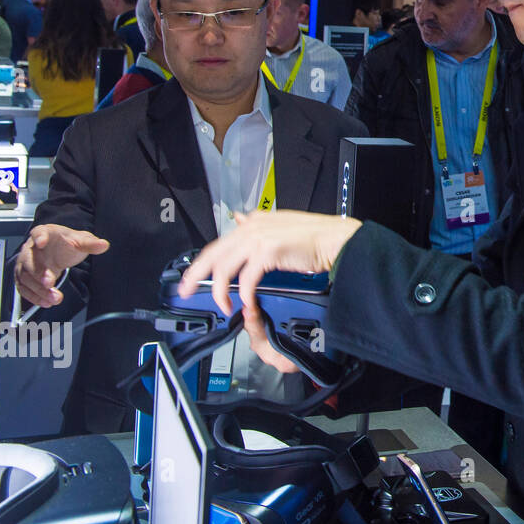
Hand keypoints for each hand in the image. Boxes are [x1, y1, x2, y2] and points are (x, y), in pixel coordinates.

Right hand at [15, 224, 109, 306]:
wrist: (58, 251)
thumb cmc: (66, 243)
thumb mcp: (81, 241)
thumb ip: (90, 243)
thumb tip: (104, 245)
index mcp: (44, 233)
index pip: (38, 232)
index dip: (39, 237)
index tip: (41, 242)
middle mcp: (30, 248)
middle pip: (29, 260)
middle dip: (38, 273)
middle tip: (49, 283)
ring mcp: (25, 263)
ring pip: (26, 277)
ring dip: (38, 289)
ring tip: (54, 298)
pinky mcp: (25, 278)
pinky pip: (25, 288)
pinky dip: (34, 297)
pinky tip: (46, 302)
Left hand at [178, 210, 361, 374]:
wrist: (336, 239)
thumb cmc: (315, 236)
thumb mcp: (280, 226)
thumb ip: (257, 225)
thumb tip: (240, 219)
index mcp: (254, 222)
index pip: (218, 243)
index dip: (202, 262)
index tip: (192, 277)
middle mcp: (252, 227)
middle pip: (213, 254)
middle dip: (196, 275)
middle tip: (187, 291)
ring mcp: (259, 237)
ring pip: (225, 267)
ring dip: (219, 290)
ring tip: (222, 304)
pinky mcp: (268, 251)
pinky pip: (246, 277)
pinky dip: (243, 292)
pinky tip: (244, 302)